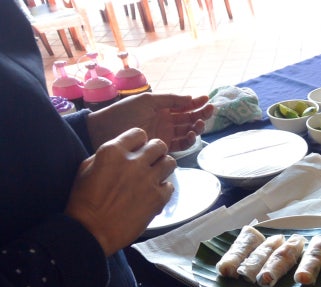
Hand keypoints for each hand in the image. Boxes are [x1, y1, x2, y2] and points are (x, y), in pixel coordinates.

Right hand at [65, 128, 175, 255]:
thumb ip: (106, 156)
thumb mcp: (86, 169)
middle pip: (159, 145)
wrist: (91, 231)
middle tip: (151, 163)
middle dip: (156, 153)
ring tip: (155, 177)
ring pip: (170, 162)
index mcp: (113, 151)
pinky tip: (154, 195)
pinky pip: (171, 185)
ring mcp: (148, 179)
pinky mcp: (158, 197)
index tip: (138, 151)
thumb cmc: (83, 202)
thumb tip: (122, 152)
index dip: (140, 143)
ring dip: (163, 169)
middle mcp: (133, 162)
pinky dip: (164, 190)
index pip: (139, 134)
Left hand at [86, 93, 213, 152]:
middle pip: (189, 119)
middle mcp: (166, 122)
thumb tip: (190, 99)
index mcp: (162, 108)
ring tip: (200, 123)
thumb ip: (170, 100)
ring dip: (197, 127)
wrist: (105, 130)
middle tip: (210, 111)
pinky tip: (191, 135)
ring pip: (188, 132)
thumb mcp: (148, 100)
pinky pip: (181, 145)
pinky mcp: (162, 148)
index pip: (184, 106)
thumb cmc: (124, 112)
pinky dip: (189, 141)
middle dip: (201, 114)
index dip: (196, 103)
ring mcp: (165, 135)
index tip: (206, 100)